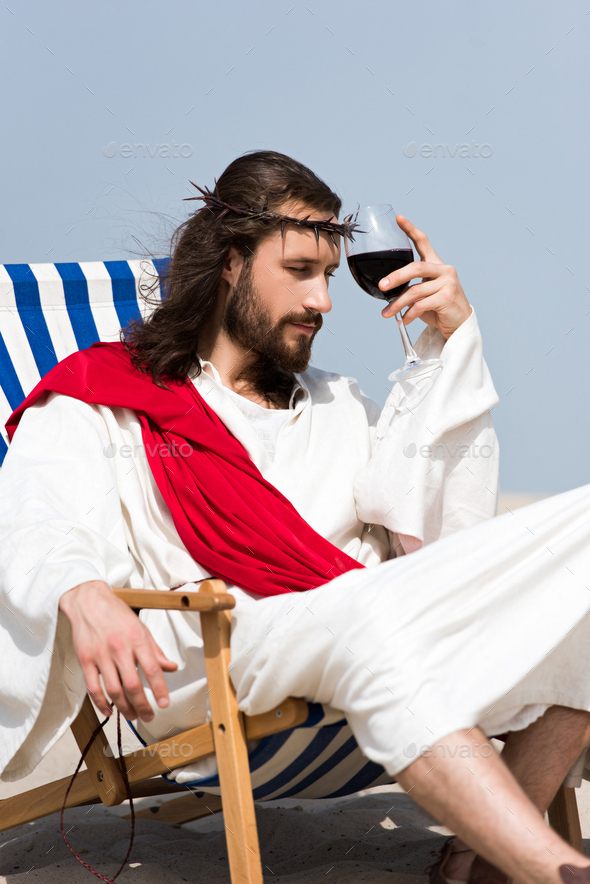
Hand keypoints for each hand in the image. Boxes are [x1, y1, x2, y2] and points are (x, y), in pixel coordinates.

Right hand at [59, 580, 177, 721]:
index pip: (152, 669)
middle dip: (143, 706)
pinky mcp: (85, 660)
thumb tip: (171, 667)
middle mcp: (119, 648)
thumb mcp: (141, 628)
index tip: (164, 704)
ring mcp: (101, 655)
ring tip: (133, 716)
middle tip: (148, 717)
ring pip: (114, 690)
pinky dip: (102, 703)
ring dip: (124, 708)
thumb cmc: (117, 614)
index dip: (159, 689)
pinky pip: (94, 688)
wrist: (88, 601)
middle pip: (133, 685)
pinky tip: (109, 711)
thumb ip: (156, 650)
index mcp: (137, 638)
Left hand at [379, 215, 471, 338]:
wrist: (458, 324)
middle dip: (396, 277)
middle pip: (415, 268)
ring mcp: (448, 283)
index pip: (423, 242)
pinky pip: (421, 305)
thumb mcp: (423, 294)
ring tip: (387, 314)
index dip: (410, 229)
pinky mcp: (447, 297)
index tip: (398, 218)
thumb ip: (410, 287)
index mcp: (436, 264)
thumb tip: (385, 290)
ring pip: (415, 291)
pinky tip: (404, 320)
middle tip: (382, 286)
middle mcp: (444, 269)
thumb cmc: (438, 308)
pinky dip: (409, 314)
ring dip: (398, 304)